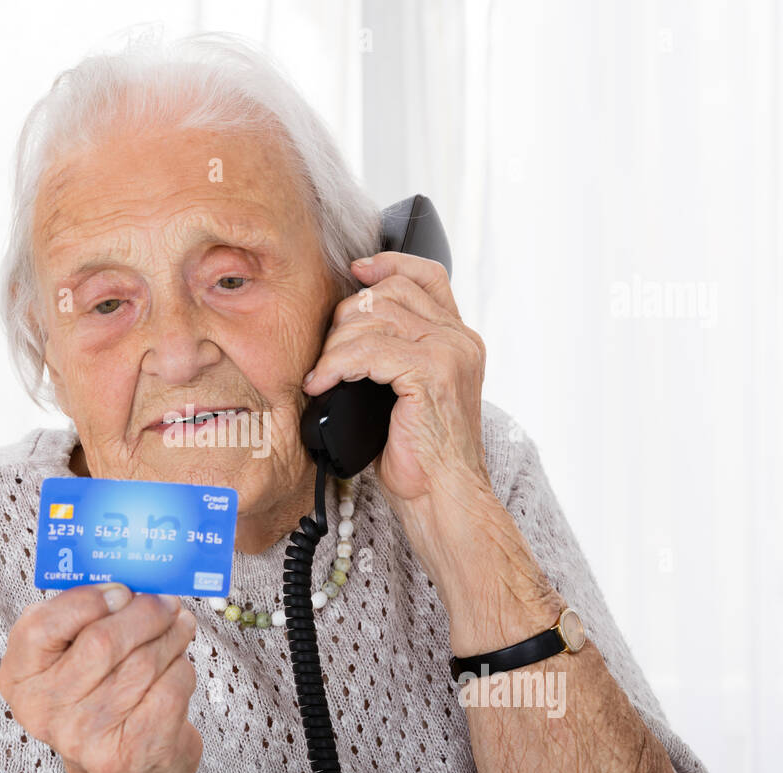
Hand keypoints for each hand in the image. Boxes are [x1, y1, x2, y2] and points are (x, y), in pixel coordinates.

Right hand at [0, 583, 201, 772]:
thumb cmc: (101, 711)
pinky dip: (183, 670)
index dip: (86, 600)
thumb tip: (131, 577)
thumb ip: (84, 623)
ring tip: (178, 628)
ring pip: (143, 662)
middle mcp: (46, 710)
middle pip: (102, 640)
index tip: (120, 590)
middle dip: (145, 613)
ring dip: (171, 638)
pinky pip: (170, 687)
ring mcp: (86, 736)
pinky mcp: (130, 752)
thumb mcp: (73, 666)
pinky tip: (178, 667)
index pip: (40, 625)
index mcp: (22, 679)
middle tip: (165, 603)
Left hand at [302, 251, 488, 508]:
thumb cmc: (420, 457)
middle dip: (345, 318)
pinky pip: (369, 350)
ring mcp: (449, 353)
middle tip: (327, 356)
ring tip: (323, 375)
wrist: (442, 497)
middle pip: (389, 292)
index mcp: (457, 340)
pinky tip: (323, 384)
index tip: (355, 270)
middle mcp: (459, 339)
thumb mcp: (406, 395)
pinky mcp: (432, 374)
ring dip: (335, 345)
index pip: (426, 275)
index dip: (388, 264)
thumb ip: (391, 356)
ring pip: (374, 316)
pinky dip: (336, 364)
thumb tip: (344, 331)